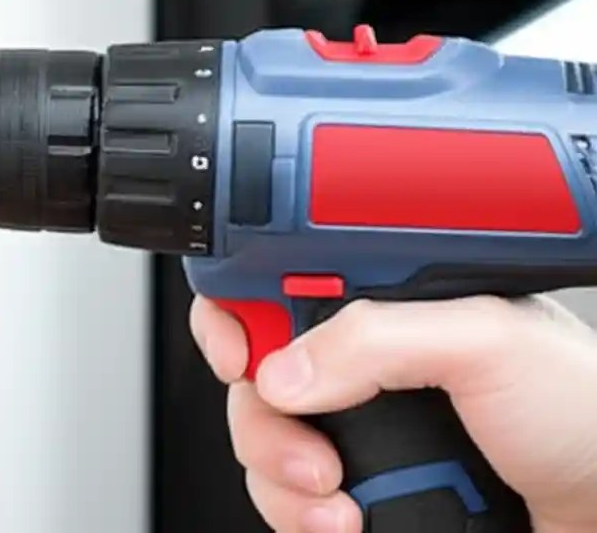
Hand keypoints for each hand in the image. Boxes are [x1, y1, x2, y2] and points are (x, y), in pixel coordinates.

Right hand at [189, 294, 596, 532]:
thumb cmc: (582, 414)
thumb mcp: (487, 343)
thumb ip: (377, 339)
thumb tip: (283, 370)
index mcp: (381, 304)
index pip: (271, 285)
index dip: (233, 315)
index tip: (236, 353)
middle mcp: (359, 365)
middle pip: (250, 376)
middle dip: (263, 423)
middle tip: (313, 455)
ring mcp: (356, 432)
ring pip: (259, 445)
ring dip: (283, 483)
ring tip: (341, 503)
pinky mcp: (356, 491)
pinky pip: (285, 501)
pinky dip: (299, 518)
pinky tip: (347, 523)